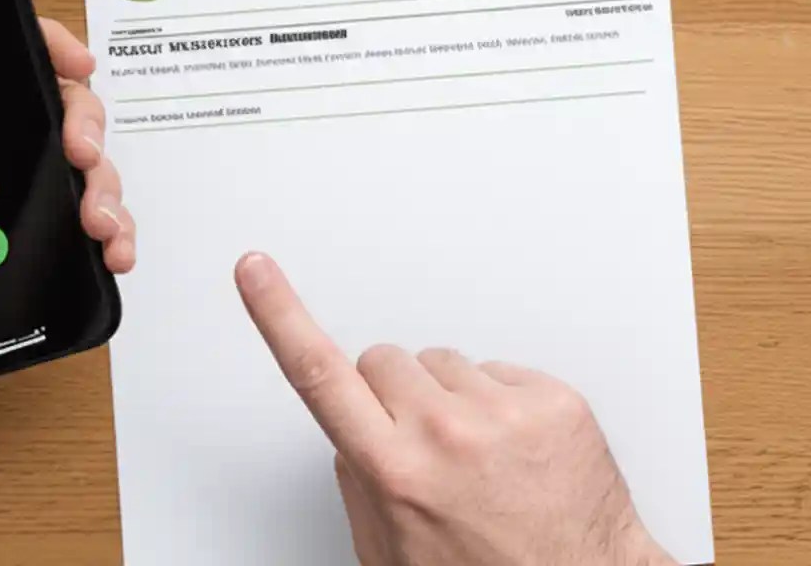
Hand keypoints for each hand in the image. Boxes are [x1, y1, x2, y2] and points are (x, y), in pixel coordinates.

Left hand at [0, 18, 133, 438]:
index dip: (38, 55)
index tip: (69, 60)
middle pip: (49, 120)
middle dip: (85, 124)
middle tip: (82, 151)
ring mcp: (0, 223)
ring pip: (77, 178)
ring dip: (105, 187)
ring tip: (98, 219)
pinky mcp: (23, 267)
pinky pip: (80, 241)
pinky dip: (111, 239)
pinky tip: (111, 252)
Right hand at [234, 253, 674, 565]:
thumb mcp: (390, 551)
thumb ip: (358, 481)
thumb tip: (352, 432)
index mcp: (395, 471)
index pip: (319, 374)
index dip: (279, 315)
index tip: (255, 272)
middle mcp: (448, 434)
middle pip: (384, 360)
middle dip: (389, 394)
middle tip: (419, 447)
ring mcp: (506, 413)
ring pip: (443, 362)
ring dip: (449, 399)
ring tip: (477, 459)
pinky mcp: (555, 401)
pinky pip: (500, 371)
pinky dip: (500, 404)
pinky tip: (514, 452)